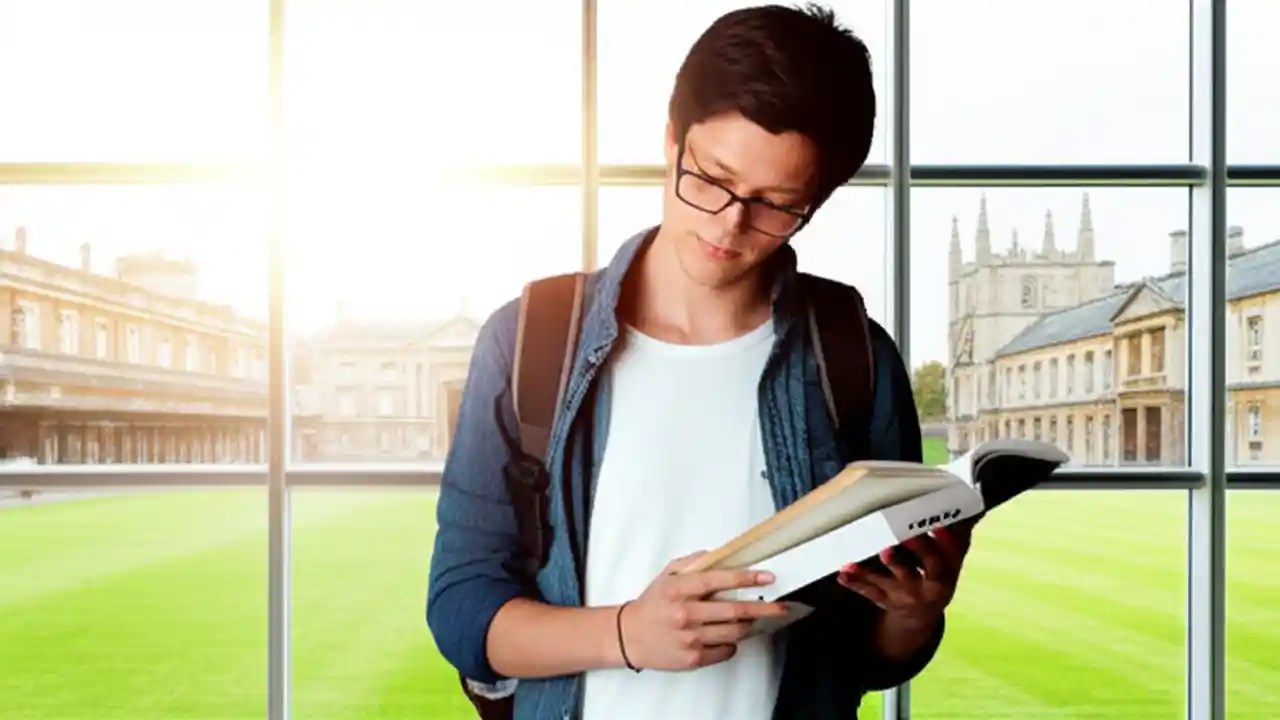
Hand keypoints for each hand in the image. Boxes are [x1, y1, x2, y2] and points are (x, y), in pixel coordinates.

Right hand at [618, 551, 791, 671]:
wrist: (628, 637)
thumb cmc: (651, 605)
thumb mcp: (666, 576)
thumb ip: (692, 563)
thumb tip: (719, 555)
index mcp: (679, 589)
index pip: (719, 580)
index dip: (747, 578)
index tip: (767, 578)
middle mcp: (685, 614)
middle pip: (735, 611)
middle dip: (763, 608)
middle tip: (780, 605)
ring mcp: (690, 638)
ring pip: (734, 633)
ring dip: (748, 626)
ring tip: (753, 619)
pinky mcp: (692, 658)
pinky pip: (726, 651)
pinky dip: (732, 643)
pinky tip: (726, 636)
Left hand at [836, 520, 974, 626]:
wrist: (923, 614)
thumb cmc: (936, 572)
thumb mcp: (951, 557)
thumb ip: (956, 531)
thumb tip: (972, 499)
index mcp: (949, 569)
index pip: (952, 553)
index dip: (946, 539)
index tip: (937, 524)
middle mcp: (931, 584)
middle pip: (928, 567)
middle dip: (916, 551)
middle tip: (899, 538)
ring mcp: (908, 594)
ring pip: (891, 582)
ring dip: (872, 571)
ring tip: (855, 561)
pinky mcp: (886, 600)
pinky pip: (870, 592)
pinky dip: (856, 583)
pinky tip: (843, 573)